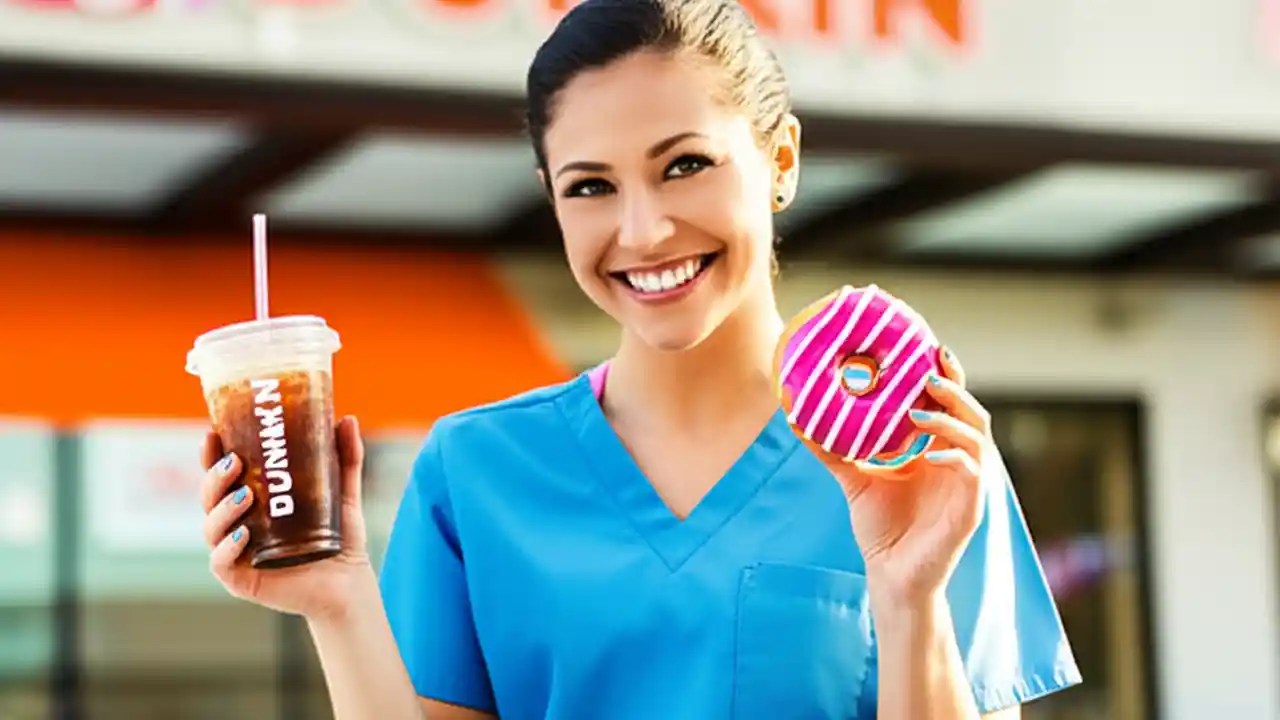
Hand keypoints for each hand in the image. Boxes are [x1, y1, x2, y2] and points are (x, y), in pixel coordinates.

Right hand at [200, 415, 374, 621]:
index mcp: (252, 503)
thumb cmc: (339, 538)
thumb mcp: (343, 493)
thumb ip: (345, 458)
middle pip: (210, 498)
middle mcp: (237, 526)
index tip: (214, 434)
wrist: (349, 583)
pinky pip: (221, 563)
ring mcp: (236, 553)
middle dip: (215, 478)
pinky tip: (243, 534)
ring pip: (211, 528)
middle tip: (235, 462)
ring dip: (221, 509)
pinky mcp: (240, 580)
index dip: (211, 456)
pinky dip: (227, 547)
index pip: (222, 476)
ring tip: (246, 496)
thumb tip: (348, 419)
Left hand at [819, 349, 991, 604]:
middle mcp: (958, 461)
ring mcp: (968, 484)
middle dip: (954, 387)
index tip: (927, 346)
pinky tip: (930, 452)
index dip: (945, 375)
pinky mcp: (970, 509)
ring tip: (920, 411)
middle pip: (971, 411)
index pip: (949, 404)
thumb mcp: (853, 478)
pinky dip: (954, 457)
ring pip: (977, 438)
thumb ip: (831, 448)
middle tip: (929, 369)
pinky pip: (972, 474)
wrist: (891, 574)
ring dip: (951, 419)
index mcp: (937, 449)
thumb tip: (796, 418)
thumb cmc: (881, 526)